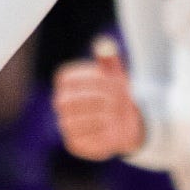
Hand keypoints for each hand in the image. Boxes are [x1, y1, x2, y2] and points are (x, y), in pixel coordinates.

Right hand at [53, 36, 144, 160]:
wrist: (128, 119)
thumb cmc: (118, 92)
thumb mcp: (116, 74)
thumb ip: (109, 59)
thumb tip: (104, 45)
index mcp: (66, 82)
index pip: (67, 79)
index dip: (91, 79)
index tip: (113, 79)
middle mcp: (61, 103)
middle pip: (67, 101)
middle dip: (94, 99)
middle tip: (117, 98)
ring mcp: (65, 124)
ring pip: (73, 122)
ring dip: (99, 116)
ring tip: (116, 113)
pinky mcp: (75, 144)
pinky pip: (83, 141)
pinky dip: (101, 135)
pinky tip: (112, 129)